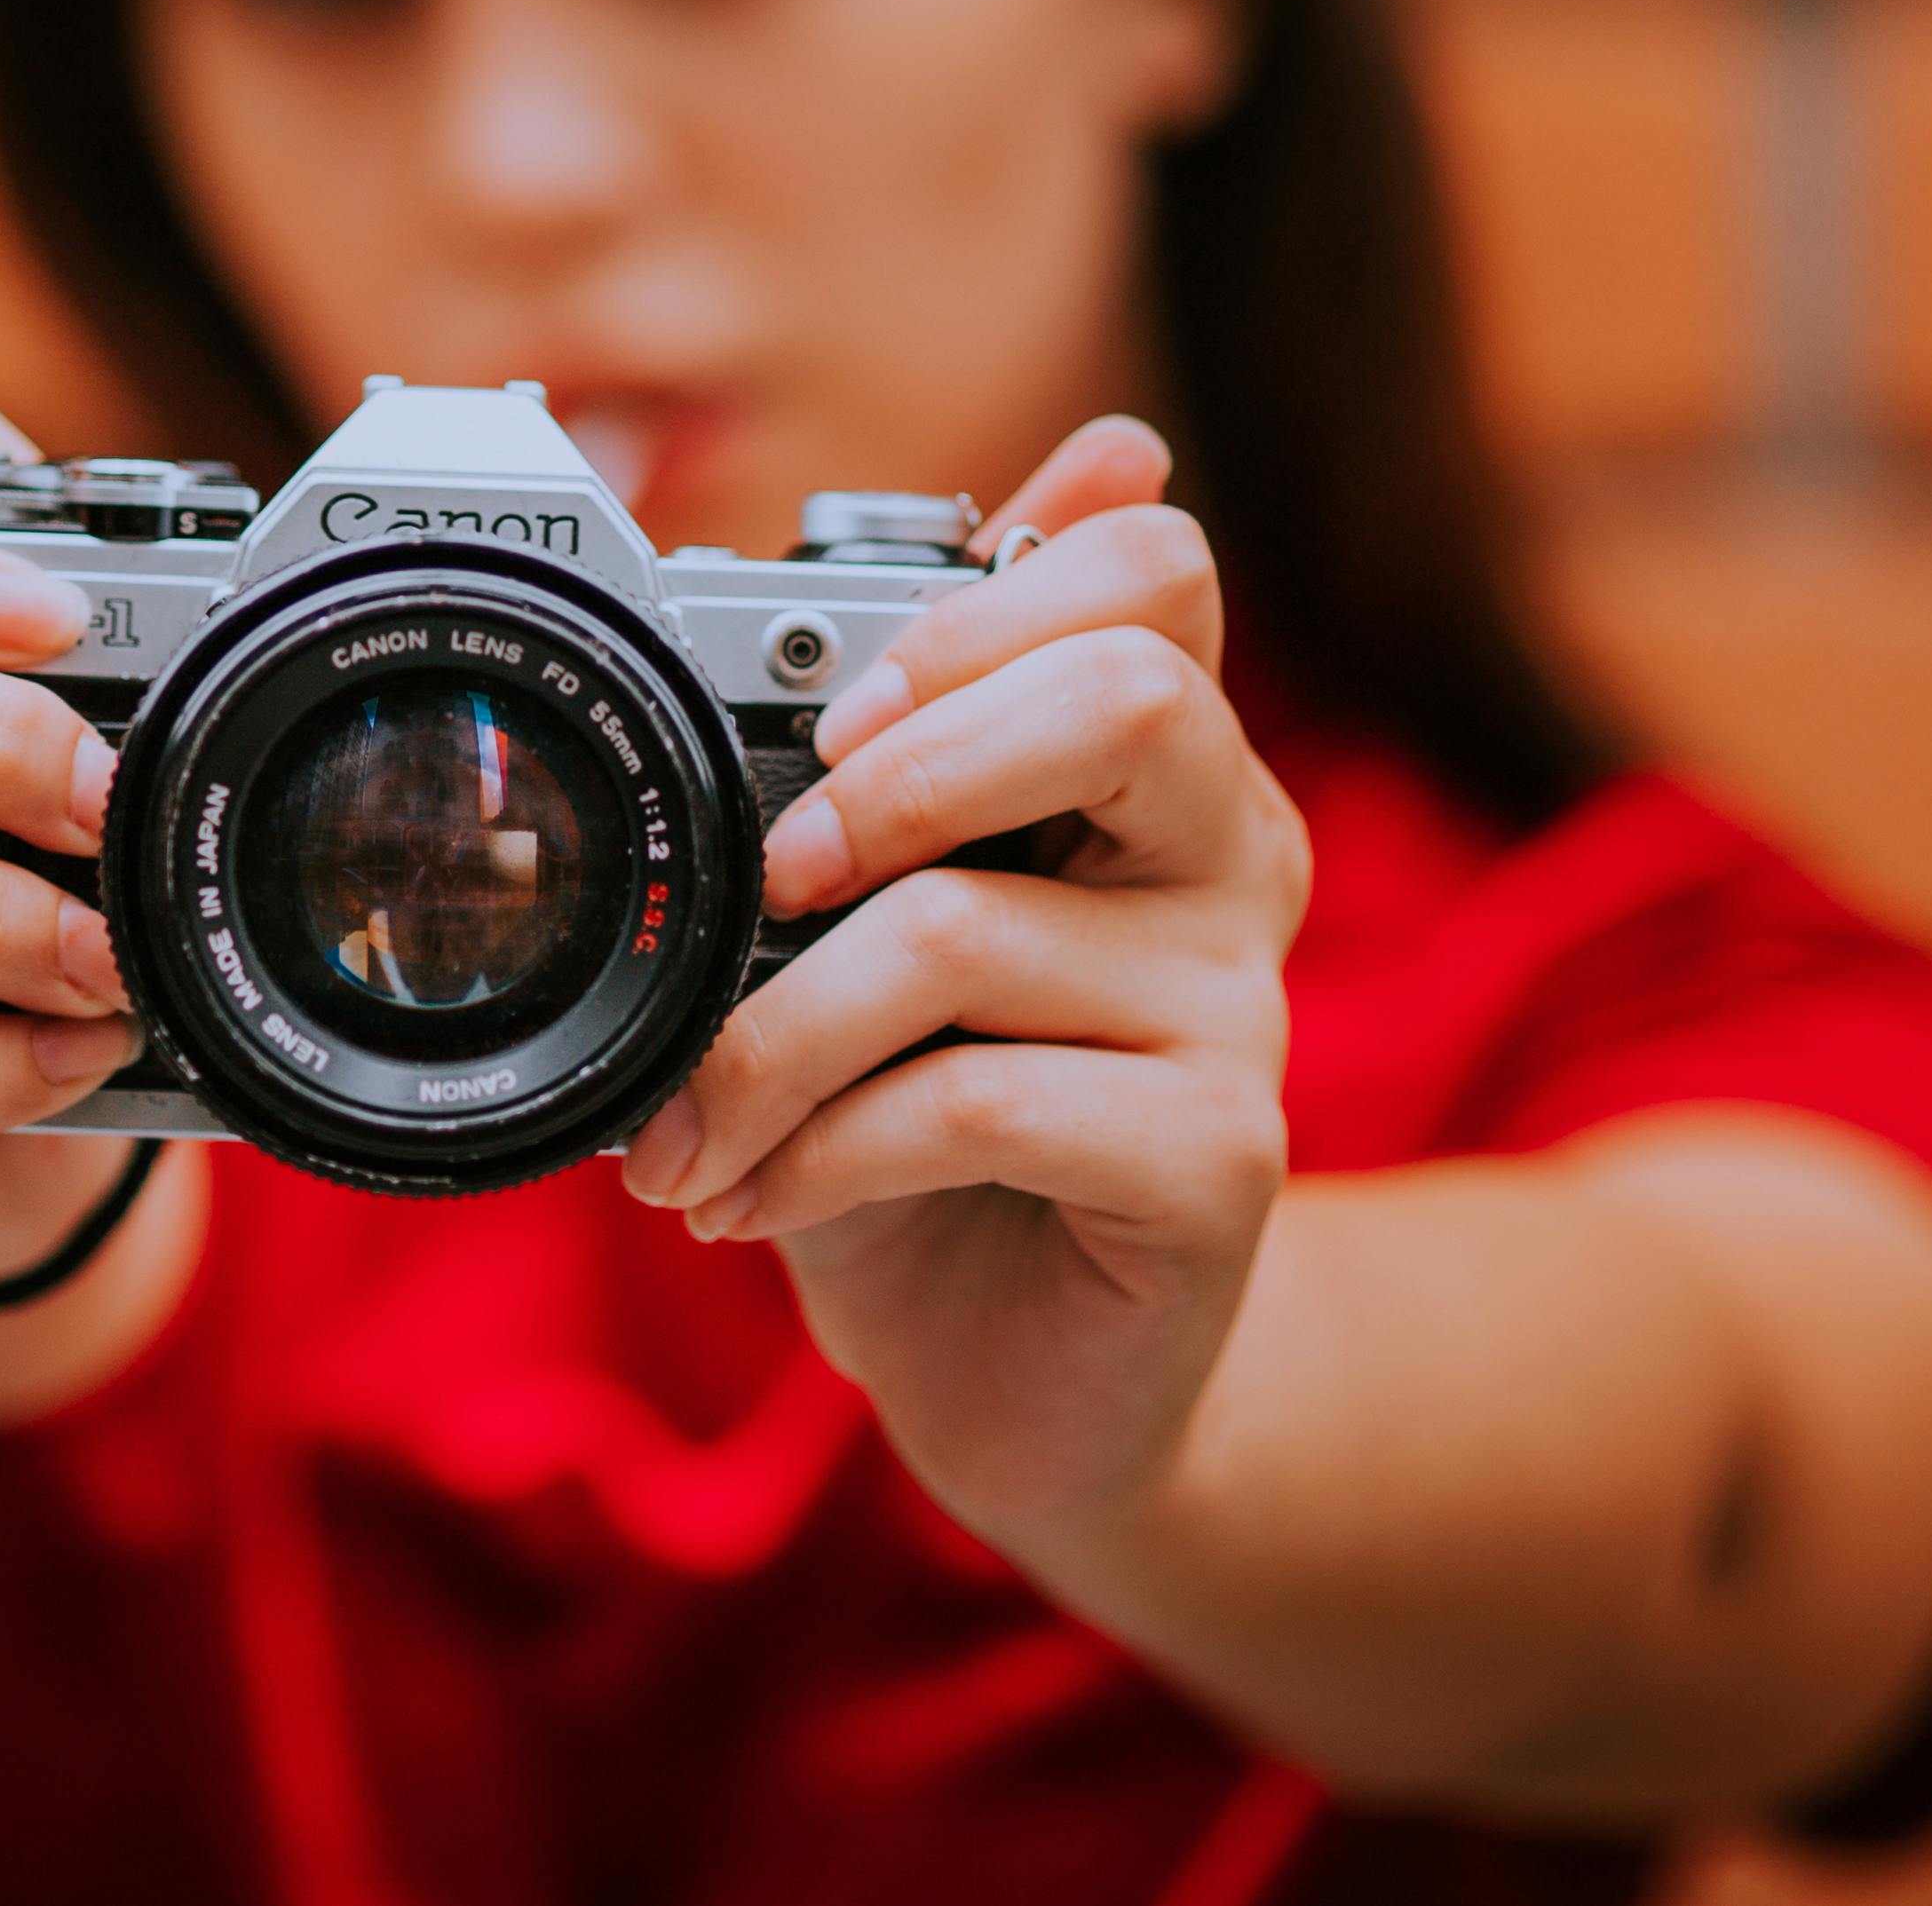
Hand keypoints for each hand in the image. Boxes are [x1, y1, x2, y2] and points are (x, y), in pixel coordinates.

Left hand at [617, 417, 1307, 1544]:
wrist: (1020, 1379)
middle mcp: (1232, 854)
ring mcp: (1242, 1007)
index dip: (979, 605)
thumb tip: (880, 551)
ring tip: (690, 1124)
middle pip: (1125, 694)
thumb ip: (891, 741)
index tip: (831, 707)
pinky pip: (982, 1102)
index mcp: (1162, 757)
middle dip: (897, 771)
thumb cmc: (932, 1123)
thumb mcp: (876, 920)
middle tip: (769, 878)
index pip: (1154, 567)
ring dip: (770, 1037)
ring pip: (972, 929)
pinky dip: (817, 1150)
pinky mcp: (1220, 1161)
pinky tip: (750, 1199)